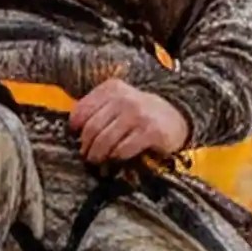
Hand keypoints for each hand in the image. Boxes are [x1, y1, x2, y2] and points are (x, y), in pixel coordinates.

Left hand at [69, 78, 189, 163]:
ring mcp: (138, 114)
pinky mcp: (150, 131)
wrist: (178, 115)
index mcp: (112, 89)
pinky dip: (116, 157)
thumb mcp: (118, 103)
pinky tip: (117, 158)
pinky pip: (123, 149)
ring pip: (105, 141)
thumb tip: (73, 132)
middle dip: (86, 147)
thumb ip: (97, 111)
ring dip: (98, 155)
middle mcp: (124, 98)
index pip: (81, 111)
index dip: (75, 128)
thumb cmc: (141, 113)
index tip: (76, 138)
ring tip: (98, 161)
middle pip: (91, 129)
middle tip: (87, 156)